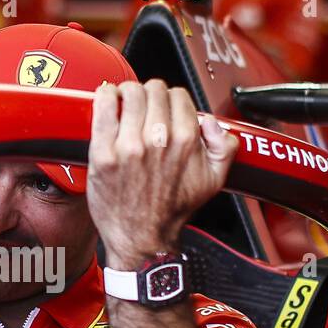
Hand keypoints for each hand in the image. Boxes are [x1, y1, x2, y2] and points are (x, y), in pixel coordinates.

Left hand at [87, 80, 236, 268]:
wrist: (142, 238)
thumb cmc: (172, 210)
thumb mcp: (214, 180)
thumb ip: (224, 146)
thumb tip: (211, 122)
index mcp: (186, 141)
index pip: (178, 95)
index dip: (170, 101)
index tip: (163, 111)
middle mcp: (158, 139)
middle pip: (153, 90)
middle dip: (150, 96)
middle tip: (143, 110)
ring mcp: (128, 146)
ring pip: (129, 92)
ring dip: (127, 94)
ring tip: (124, 106)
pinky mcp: (103, 153)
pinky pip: (102, 106)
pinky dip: (104, 97)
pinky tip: (107, 102)